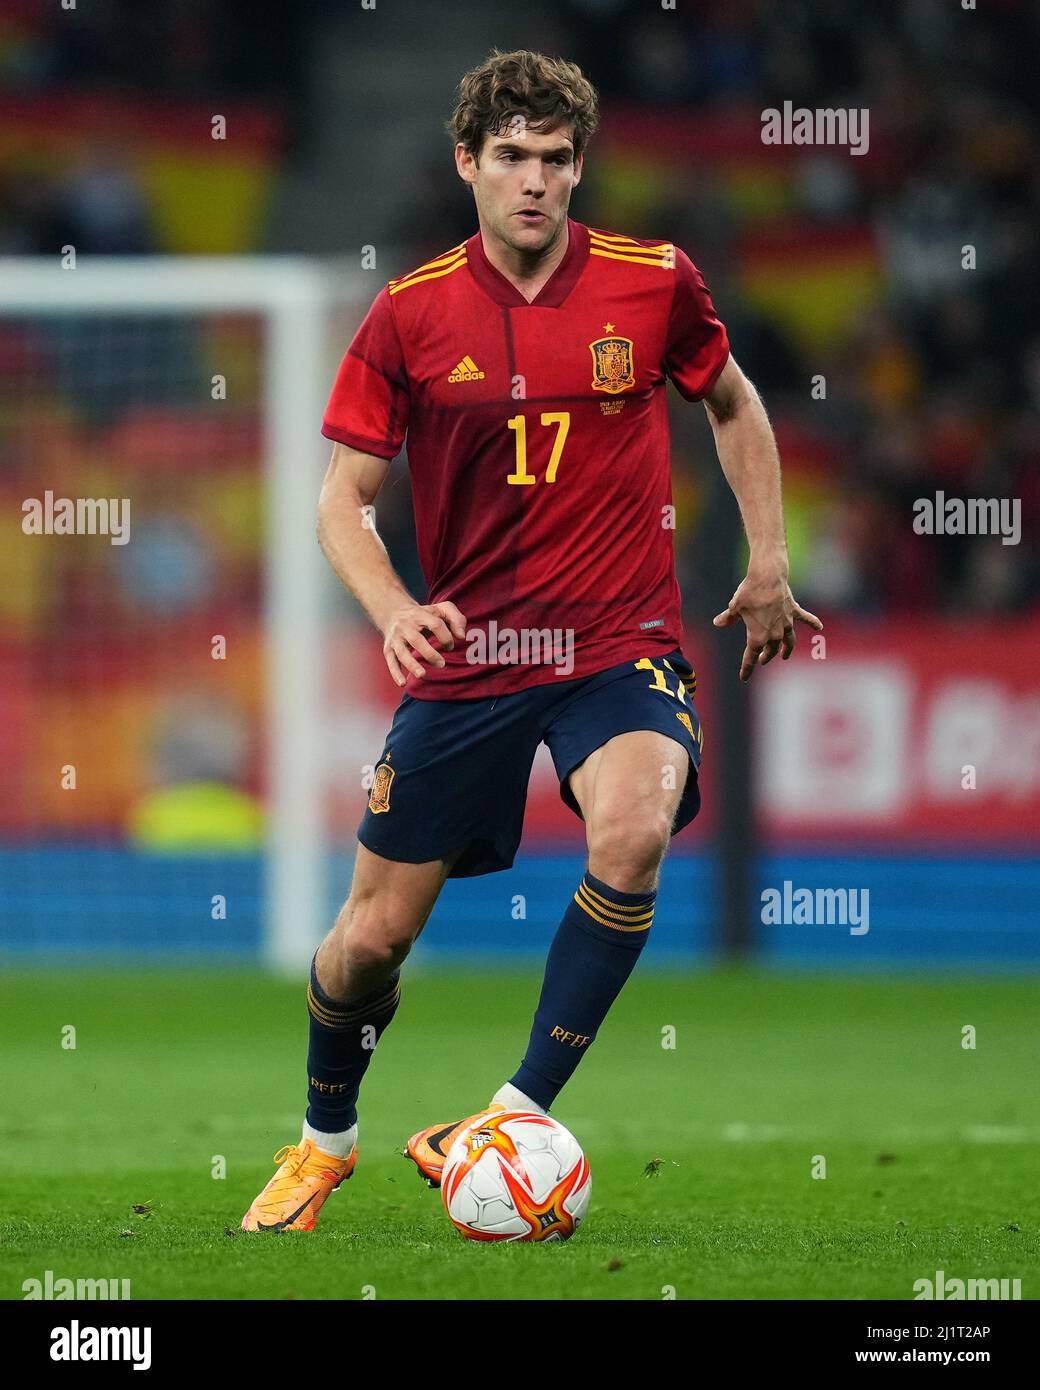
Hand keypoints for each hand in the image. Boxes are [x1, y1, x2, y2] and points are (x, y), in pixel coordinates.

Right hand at [382, 600, 466, 685]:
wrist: (393, 612)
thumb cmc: (424, 614)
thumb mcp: (441, 610)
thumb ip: (456, 619)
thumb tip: (461, 637)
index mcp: (421, 615)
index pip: (435, 624)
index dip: (446, 636)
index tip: (450, 647)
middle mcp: (406, 626)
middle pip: (417, 640)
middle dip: (430, 653)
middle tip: (441, 664)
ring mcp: (396, 638)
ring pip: (402, 652)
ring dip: (412, 664)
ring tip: (422, 675)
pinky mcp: (388, 648)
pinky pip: (391, 661)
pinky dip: (395, 673)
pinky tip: (402, 684)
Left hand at [713, 565, 821, 681]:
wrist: (767, 578)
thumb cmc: (748, 593)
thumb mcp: (735, 607)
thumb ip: (728, 618)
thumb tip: (718, 623)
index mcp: (757, 637)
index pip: (751, 657)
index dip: (747, 668)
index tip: (744, 677)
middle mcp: (774, 633)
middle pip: (771, 650)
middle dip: (766, 656)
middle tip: (762, 660)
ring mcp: (786, 623)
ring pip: (788, 641)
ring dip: (786, 649)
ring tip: (785, 656)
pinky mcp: (793, 611)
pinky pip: (805, 619)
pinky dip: (812, 623)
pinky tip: (819, 627)